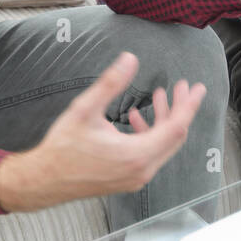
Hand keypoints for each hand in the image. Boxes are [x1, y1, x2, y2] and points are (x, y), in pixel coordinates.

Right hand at [0, 52, 204, 212]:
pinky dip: (150, 135)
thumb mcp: (85, 109)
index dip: (188, 105)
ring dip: (163, 120)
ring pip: (163, 146)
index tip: (197, 88)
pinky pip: (150, 154)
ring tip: (159, 96)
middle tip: (182, 87)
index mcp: (136, 154)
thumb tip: (129, 60)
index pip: (176, 127)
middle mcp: (141, 170)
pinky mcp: (128, 179)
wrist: (44, 180)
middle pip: (174, 137)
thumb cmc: (62, 149)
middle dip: (179, 109)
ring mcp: (136, 177)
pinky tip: (135, 119)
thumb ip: (110, 83)